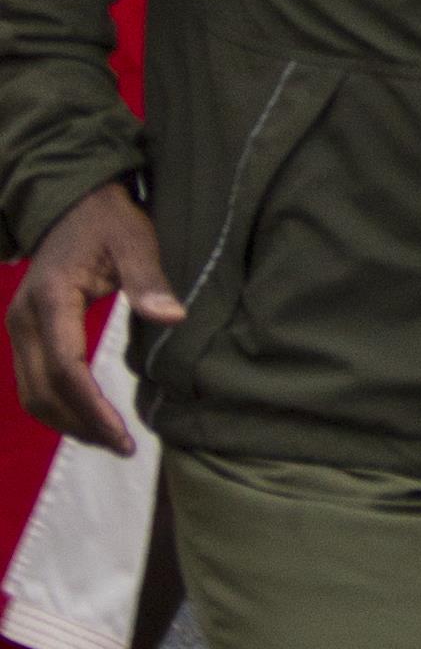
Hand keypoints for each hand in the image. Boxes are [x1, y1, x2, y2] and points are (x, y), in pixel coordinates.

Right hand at [3, 178, 176, 448]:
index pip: (67, 371)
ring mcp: (18, 327)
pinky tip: (91, 416)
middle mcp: (24, 319)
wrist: (73, 202)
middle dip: (82, 426)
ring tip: (112, 439)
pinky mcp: (24, 332)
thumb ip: (149, 280)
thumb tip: (173, 318)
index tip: (124, 437)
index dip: (93, 410)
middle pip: (43, 392)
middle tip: (125, 447)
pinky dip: (58, 406)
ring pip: (32, 394)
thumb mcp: (135, 239)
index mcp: (51, 299)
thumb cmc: (109, 220)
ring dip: (67, 422)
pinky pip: (33, 382)